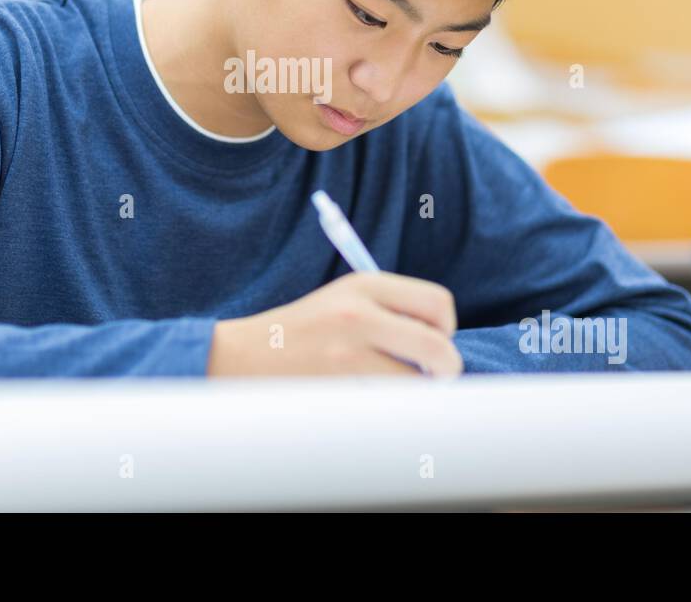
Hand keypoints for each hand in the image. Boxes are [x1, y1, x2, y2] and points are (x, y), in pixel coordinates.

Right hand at [206, 271, 461, 377]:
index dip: (445, 328)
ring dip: (418, 392)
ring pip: (417, 381)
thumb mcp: (343, 301)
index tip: (434, 342)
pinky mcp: (336, 382)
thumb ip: (389, 310)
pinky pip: (388, 402)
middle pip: (438, 344)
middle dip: (446, 368)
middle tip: (436, 377)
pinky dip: (390, 405)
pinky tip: (370, 399)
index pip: (437, 302)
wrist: (244, 356)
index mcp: (365, 283)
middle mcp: (359, 310)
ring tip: (398, 390)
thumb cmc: (302, 333)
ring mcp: (348, 349)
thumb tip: (441, 341)